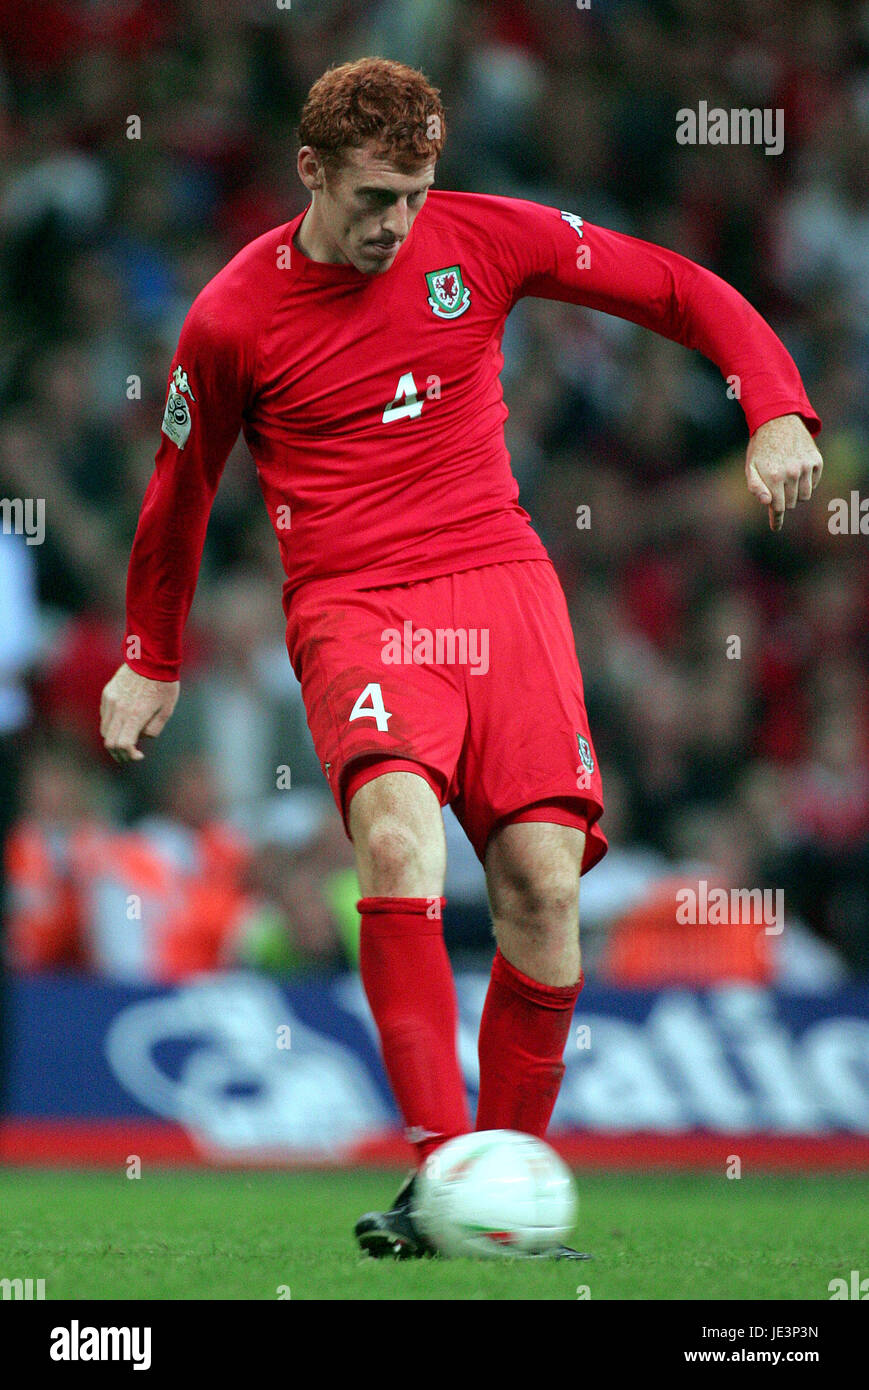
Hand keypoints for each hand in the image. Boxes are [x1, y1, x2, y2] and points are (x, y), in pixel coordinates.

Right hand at [100, 663, 179, 763]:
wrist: (152, 657)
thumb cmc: (164, 684)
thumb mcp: (167, 710)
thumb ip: (153, 730)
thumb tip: (140, 738)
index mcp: (135, 715)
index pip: (123, 744)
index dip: (129, 755)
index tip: (139, 756)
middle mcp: (119, 709)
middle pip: (109, 742)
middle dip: (119, 753)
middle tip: (131, 755)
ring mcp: (110, 701)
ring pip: (104, 730)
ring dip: (114, 739)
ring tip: (127, 740)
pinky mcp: (107, 694)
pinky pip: (105, 716)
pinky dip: (112, 724)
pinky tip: (124, 722)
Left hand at [745, 413, 822, 531]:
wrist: (779, 420)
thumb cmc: (761, 447)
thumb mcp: (751, 466)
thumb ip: (755, 487)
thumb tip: (767, 503)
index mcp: (774, 477)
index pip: (778, 508)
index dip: (776, 520)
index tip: (775, 528)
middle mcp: (792, 473)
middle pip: (791, 504)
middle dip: (783, 500)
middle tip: (776, 487)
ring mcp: (806, 467)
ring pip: (804, 496)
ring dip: (796, 494)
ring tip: (787, 480)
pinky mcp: (816, 461)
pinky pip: (814, 483)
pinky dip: (807, 482)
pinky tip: (798, 471)